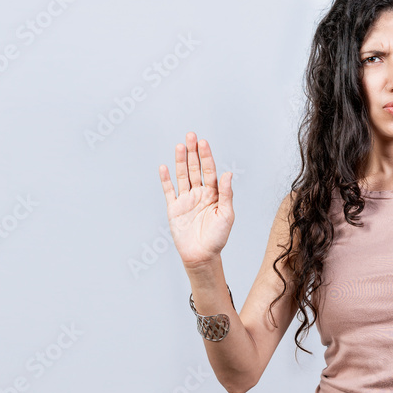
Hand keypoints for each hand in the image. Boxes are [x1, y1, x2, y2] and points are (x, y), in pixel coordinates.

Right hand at [158, 132, 234, 268]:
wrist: (202, 256)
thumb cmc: (218, 238)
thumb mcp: (226, 214)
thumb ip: (226, 193)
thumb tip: (227, 174)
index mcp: (214, 194)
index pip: (210, 171)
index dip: (206, 156)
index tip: (203, 143)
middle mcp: (200, 194)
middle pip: (195, 169)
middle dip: (193, 153)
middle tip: (191, 136)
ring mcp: (186, 200)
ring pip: (182, 176)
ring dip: (180, 161)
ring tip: (180, 146)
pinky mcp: (174, 209)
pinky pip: (169, 191)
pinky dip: (166, 179)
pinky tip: (164, 167)